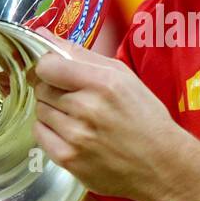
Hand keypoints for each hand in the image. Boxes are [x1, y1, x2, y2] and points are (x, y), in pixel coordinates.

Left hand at [32, 30, 180, 199]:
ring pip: (40, 111)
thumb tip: (44, 36)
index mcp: (103, 83)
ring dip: (53, 111)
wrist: (160, 164)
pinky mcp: (68, 159)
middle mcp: (87, 109)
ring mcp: (76, 137)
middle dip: (53, 89)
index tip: (57, 71)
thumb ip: (82, 55)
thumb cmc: (144, 116)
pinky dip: (50, 131)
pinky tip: (72, 134)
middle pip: (42, 88)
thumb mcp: (122, 76)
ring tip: (78, 118)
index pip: (48, 66)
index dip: (49, 67)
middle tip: (74, 98)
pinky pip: (39, 134)